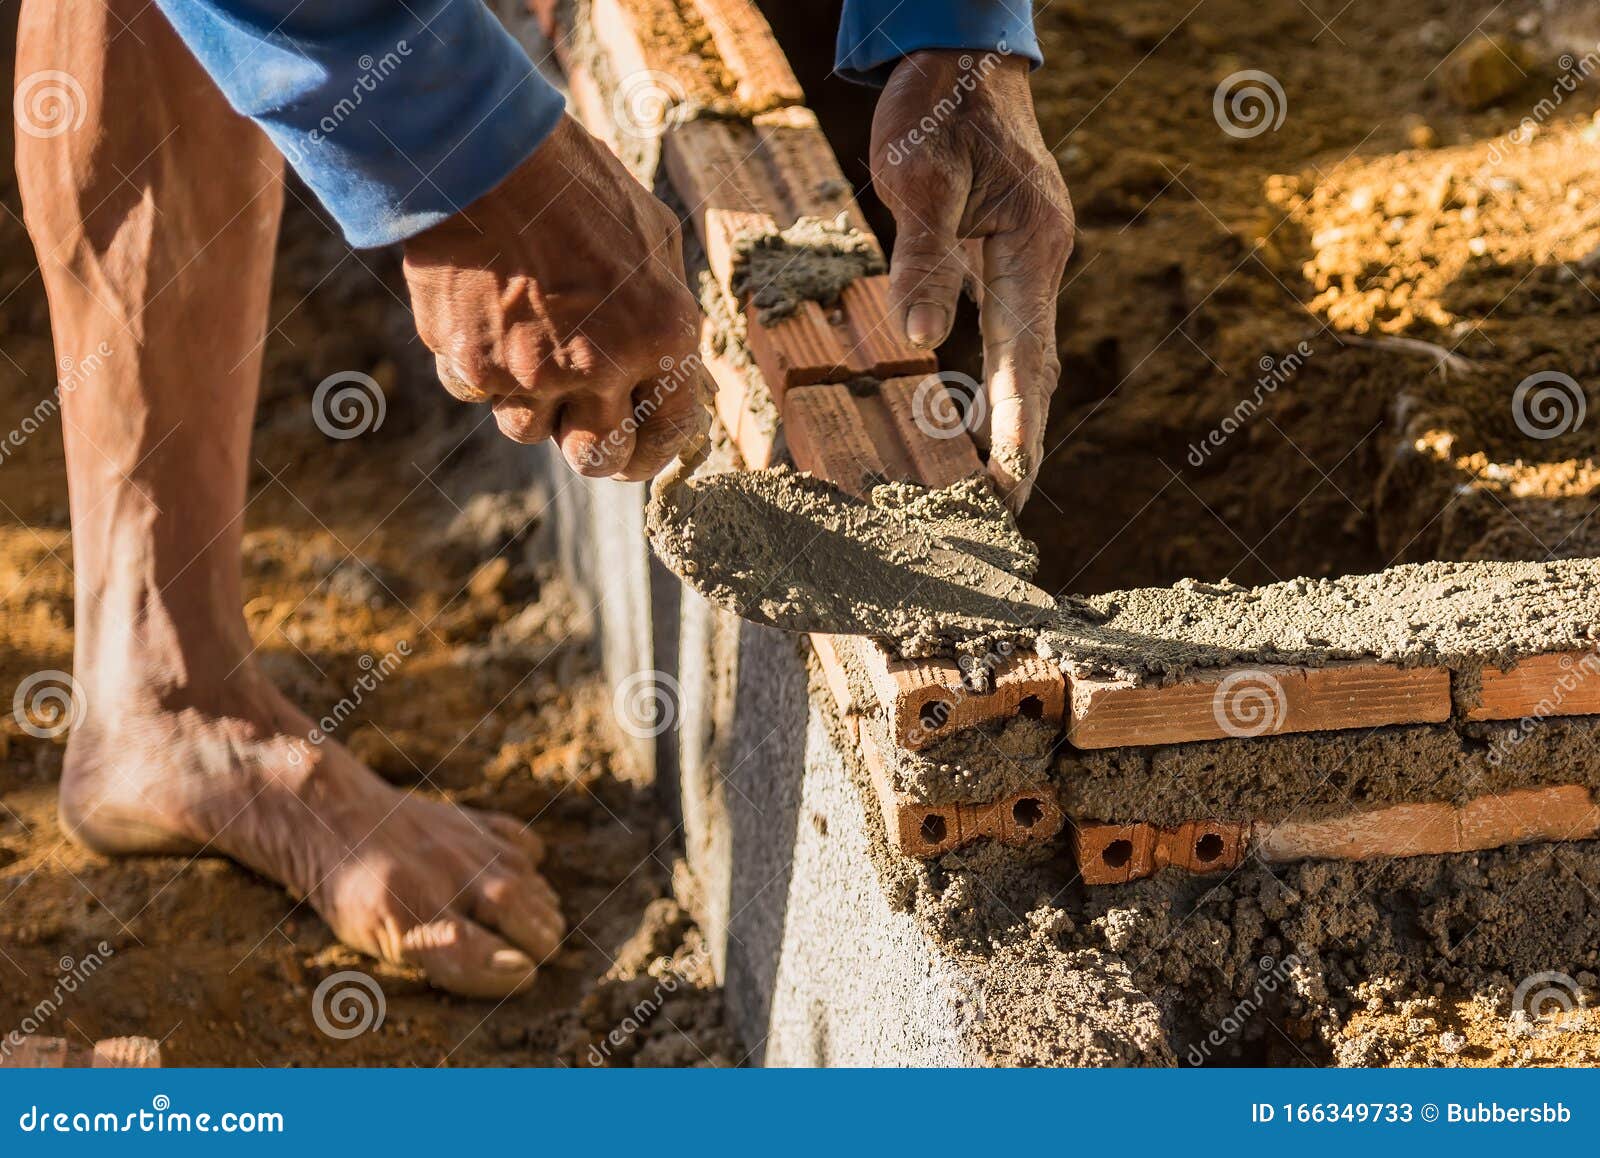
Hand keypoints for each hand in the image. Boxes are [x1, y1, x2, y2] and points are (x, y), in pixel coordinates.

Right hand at [403, 115, 701, 479]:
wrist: (486, 155)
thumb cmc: (579, 185)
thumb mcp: (656, 238)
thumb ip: (666, 311)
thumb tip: (676, 367)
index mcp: (663, 335)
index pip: (670, 430)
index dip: (658, 442)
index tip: (645, 439)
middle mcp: (601, 366)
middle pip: (597, 459)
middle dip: (597, 450)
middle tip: (589, 428)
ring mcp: (530, 372)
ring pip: (529, 432)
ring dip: (533, 404)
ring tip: (529, 346)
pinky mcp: (470, 365)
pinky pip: (478, 392)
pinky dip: (480, 367)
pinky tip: (485, 317)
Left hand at [870, 50, 1073, 508]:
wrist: (964, 53)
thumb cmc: (939, 107)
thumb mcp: (921, 177)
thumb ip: (925, 257)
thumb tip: (922, 339)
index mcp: (1030, 246)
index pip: (1026, 356)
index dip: (1018, 426)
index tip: (1012, 486)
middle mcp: (1040, 260)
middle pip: (1037, 368)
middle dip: (1024, 439)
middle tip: (1008, 510)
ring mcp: (1029, 258)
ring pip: (1027, 353)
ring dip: (1014, 417)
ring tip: (998, 484)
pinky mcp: (1009, 254)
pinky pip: (1010, 330)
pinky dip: (999, 379)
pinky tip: (976, 415)